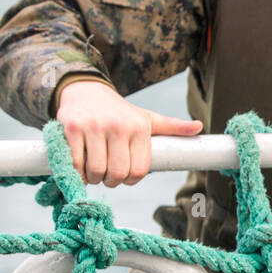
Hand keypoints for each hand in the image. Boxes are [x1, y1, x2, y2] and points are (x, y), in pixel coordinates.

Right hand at [56, 79, 203, 185]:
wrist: (86, 91)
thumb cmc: (120, 112)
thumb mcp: (147, 118)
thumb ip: (172, 127)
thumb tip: (200, 127)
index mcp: (139, 127)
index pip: (139, 170)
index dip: (131, 180)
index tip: (125, 177)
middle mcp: (118, 126)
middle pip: (117, 174)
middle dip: (111, 182)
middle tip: (107, 177)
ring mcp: (93, 127)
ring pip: (95, 171)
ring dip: (92, 179)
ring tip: (93, 172)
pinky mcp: (71, 128)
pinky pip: (74, 162)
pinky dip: (75, 172)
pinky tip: (79, 167)